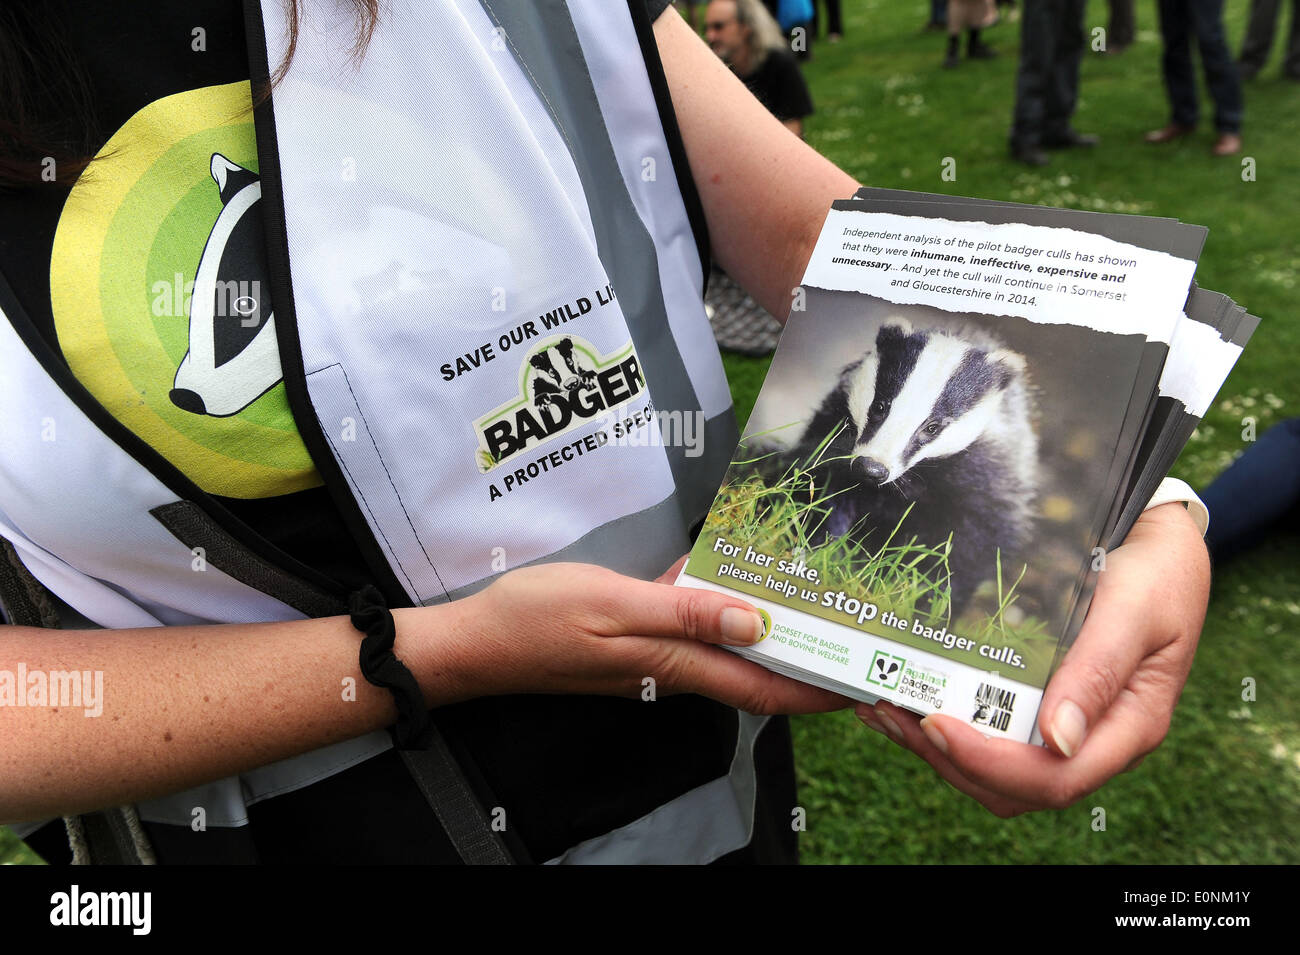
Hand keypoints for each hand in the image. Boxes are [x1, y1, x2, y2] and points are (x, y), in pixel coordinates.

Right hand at [433, 556, 848, 714]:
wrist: (479, 641)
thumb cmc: (538, 619)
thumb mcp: (613, 604)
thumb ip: (685, 612)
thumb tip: (756, 622)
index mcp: (675, 664)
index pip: (763, 688)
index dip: (817, 689)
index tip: (865, 683)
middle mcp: (673, 667)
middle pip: (755, 671)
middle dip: (805, 658)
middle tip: (851, 629)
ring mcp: (653, 656)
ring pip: (726, 646)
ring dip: (769, 631)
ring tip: (809, 600)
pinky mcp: (634, 639)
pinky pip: (693, 625)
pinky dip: (721, 606)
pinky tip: (730, 574)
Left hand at [854, 502, 1210, 815]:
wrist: (1158, 539)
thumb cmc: (1157, 572)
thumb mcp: (1135, 612)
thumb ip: (1099, 672)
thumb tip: (1060, 740)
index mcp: (1128, 726)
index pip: (1054, 778)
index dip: (990, 763)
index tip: (936, 725)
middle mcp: (1095, 738)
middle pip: (1015, 786)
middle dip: (948, 759)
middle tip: (890, 712)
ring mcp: (1066, 726)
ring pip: (995, 770)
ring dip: (934, 748)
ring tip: (880, 707)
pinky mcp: (1041, 705)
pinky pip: (990, 735)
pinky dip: (944, 724)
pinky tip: (901, 695)